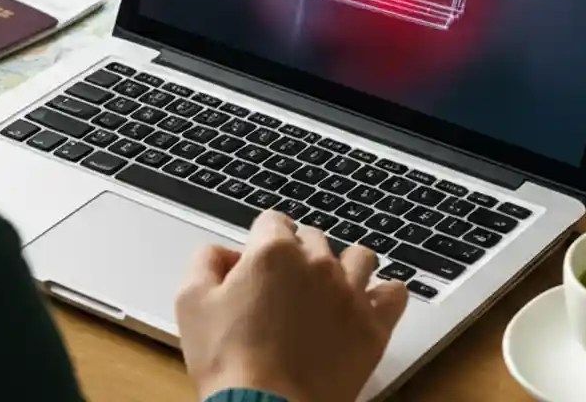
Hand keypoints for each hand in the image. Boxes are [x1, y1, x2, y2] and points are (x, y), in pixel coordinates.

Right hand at [176, 210, 408, 401]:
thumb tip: (223, 252)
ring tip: (327, 291)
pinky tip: (367, 304)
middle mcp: (316, 264)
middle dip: (297, 256)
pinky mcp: (373, 325)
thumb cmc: (229, 363)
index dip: (259, 242)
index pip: (272, 221)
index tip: (257, 263)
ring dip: (342, 267)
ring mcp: (350, 293)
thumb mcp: (190, 302)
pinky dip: (383, 293)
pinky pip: (395, 292)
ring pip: (359, 257)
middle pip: (312, 238)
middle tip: (282, 289)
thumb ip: (205, 260)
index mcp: (272, 252)